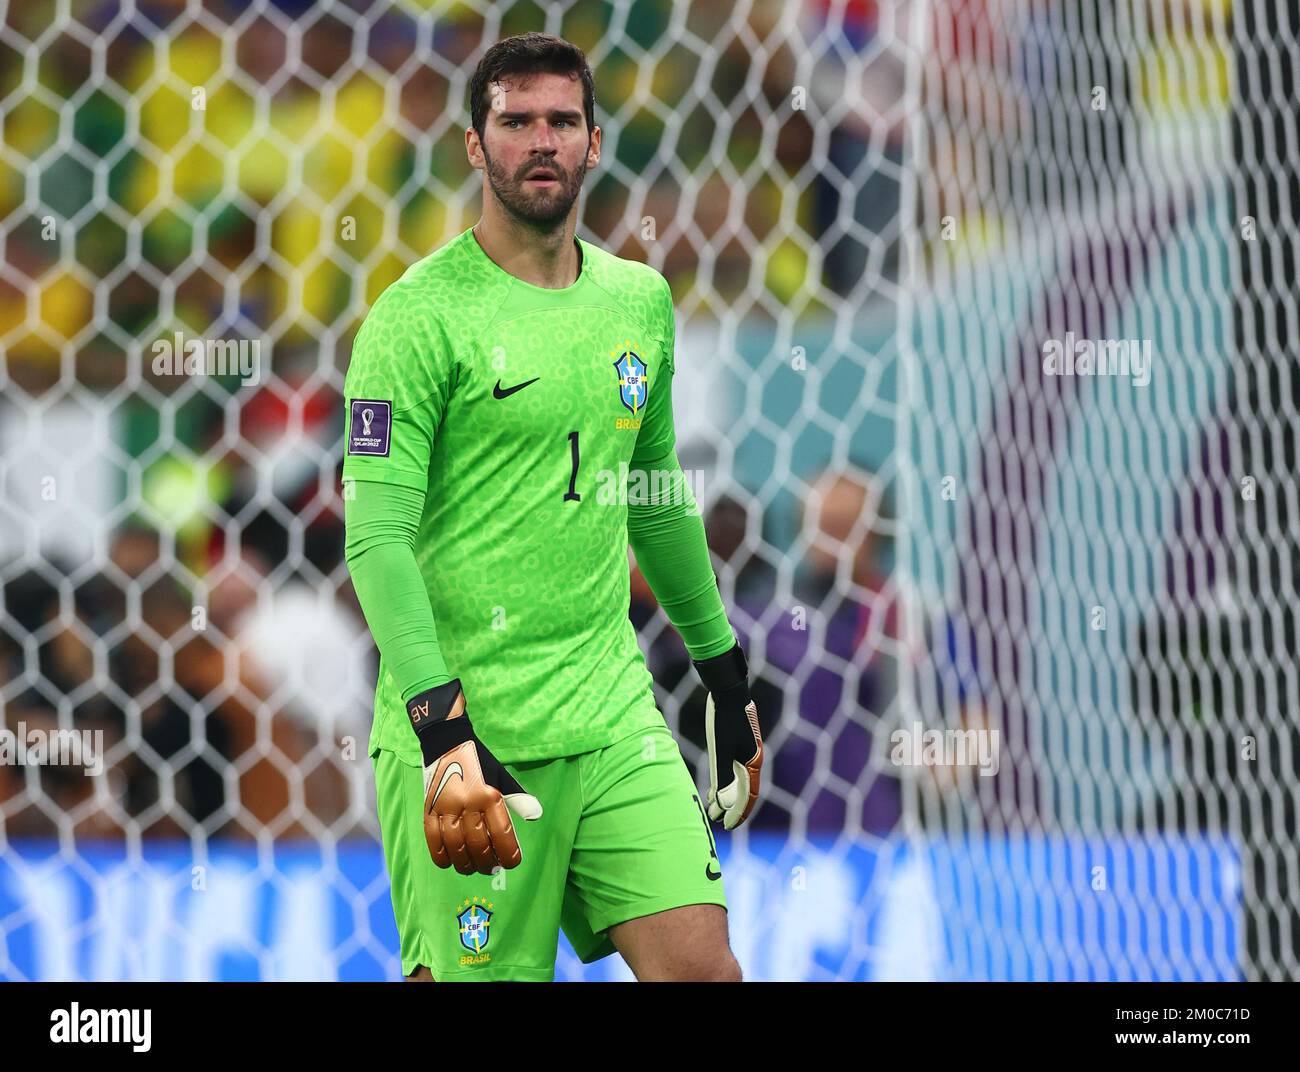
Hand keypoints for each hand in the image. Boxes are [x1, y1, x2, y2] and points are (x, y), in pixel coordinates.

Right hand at [407, 680, 542, 873]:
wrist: (446, 742)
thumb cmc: (479, 763)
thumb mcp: (502, 777)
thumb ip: (517, 798)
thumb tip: (536, 815)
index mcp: (489, 795)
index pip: (502, 834)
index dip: (509, 854)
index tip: (512, 862)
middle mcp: (468, 803)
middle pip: (479, 844)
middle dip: (489, 863)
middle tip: (494, 869)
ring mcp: (446, 807)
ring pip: (456, 846)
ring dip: (467, 864)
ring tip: (474, 868)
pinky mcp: (429, 809)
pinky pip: (433, 840)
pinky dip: (441, 856)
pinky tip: (450, 863)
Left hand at [693, 643, 762, 828]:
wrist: (728, 690)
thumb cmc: (724, 720)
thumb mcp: (721, 751)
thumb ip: (723, 777)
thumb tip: (722, 803)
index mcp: (752, 763)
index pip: (747, 796)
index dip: (737, 813)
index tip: (727, 826)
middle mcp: (751, 760)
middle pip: (742, 791)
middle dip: (731, 808)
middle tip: (718, 822)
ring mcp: (744, 752)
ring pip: (736, 781)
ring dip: (725, 797)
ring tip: (713, 810)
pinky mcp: (736, 744)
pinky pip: (731, 770)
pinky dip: (723, 782)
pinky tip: (712, 790)